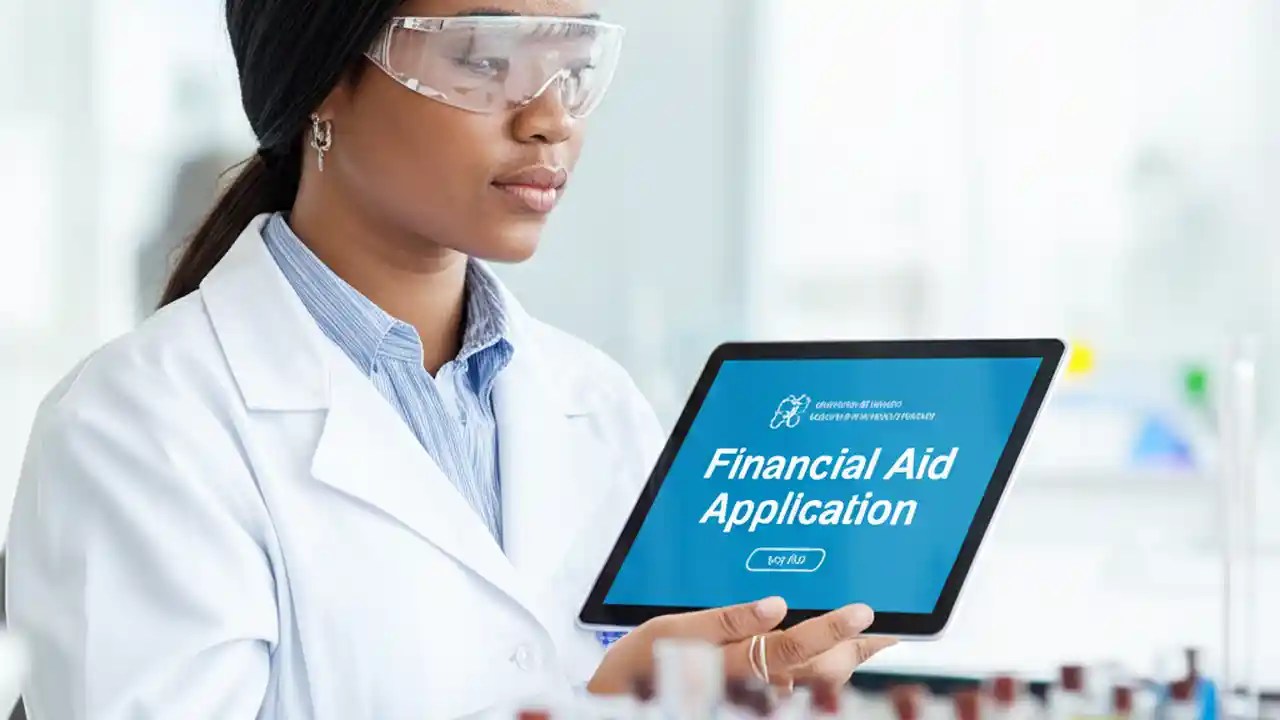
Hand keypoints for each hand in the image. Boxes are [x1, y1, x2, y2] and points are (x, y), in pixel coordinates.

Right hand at [586, 597, 894, 695]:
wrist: (615, 705)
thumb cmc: (638, 665)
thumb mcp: (668, 631)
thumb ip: (724, 619)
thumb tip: (773, 605)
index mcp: (729, 665)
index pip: (792, 647)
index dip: (831, 629)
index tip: (862, 610)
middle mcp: (747, 689)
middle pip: (815, 671)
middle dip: (852, 645)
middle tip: (882, 621)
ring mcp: (752, 701)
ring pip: (812, 684)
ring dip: (844, 659)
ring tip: (872, 635)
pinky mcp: (748, 703)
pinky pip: (795, 689)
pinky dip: (821, 671)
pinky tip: (836, 653)